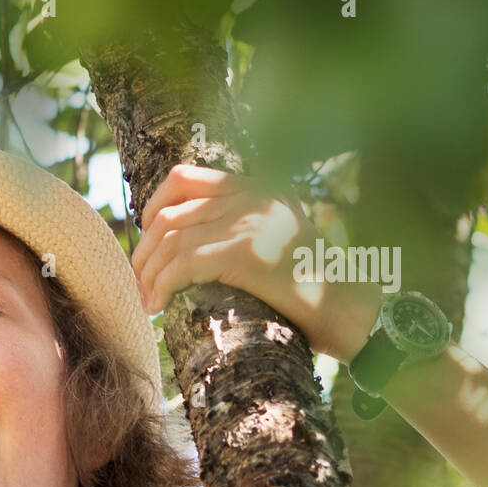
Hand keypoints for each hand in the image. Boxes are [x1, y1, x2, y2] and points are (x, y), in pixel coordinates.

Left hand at [129, 164, 381, 363]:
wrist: (348, 310)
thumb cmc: (306, 286)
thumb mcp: (273, 238)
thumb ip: (236, 224)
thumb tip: (174, 236)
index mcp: (257, 186)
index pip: (185, 176)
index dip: (153, 206)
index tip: (146, 239)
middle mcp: (252, 196)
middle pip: (169, 213)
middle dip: (145, 251)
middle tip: (139, 281)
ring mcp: (250, 221)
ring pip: (170, 240)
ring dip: (148, 274)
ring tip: (146, 300)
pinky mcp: (246, 252)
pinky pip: (183, 264)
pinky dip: (160, 286)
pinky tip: (157, 306)